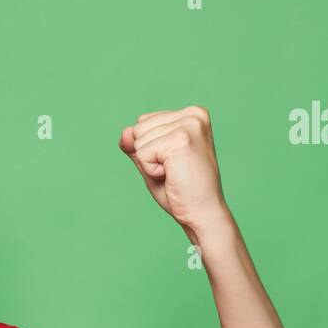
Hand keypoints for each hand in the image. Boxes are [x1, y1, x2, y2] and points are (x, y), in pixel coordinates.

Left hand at [118, 105, 229, 243]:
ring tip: (175, 172)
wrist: (202, 213)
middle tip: (174, 170)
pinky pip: (142, 153)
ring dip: (150, 163)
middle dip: (148, 155)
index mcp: (192, 114)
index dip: (149, 149)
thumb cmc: (181, 190)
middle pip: (138, 128)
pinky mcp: (181, 139)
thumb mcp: (152, 161)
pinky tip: (173, 175)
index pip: (143, 122)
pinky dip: (151, 170)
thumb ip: (135, 144)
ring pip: (138, 140)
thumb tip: (125, 131)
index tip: (174, 162)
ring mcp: (189, 124)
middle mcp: (193, 113)